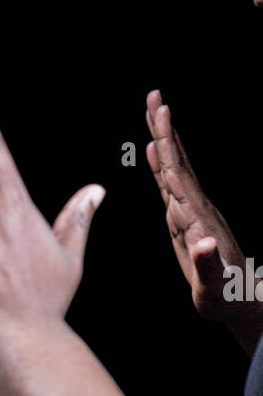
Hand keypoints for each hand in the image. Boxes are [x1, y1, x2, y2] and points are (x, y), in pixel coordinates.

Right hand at [145, 92, 259, 335]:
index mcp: (197, 219)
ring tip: (154, 110)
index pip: (178, 175)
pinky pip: (171, 185)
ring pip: (174, 167)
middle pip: (176, 161)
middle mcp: (196, 208)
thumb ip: (208, 264)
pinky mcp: (186, 220)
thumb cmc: (226, 297)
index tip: (162, 115)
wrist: (241, 299)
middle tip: (155, 95)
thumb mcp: (215, 287)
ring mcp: (192, 212)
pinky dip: (161, 164)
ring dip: (163, 139)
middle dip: (165, 129)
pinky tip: (154, 149)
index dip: (168, 146)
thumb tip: (202, 243)